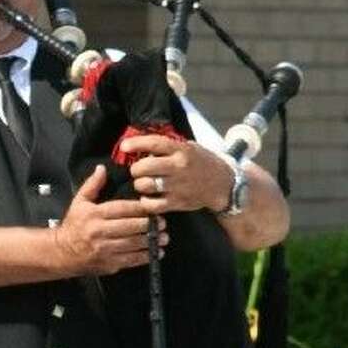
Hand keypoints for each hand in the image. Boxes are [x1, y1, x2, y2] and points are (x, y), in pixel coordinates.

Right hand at [53, 164, 166, 276]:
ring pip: (133, 244)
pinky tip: (155, 252)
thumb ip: (92, 185)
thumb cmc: (73, 226)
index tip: (152, 207)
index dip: (140, 208)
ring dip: (151, 241)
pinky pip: (131, 260)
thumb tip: (102, 169)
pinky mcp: (108, 263)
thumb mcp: (79, 202)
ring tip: (163, 237)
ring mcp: (105, 249)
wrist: (62, 252)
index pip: (122, 209)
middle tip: (163, 223)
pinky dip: (145, 256)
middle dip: (149, 225)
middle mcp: (100, 231)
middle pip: (131, 226)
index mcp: (94, 214)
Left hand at [116, 133, 232, 214]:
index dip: (136, 144)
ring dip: (140, 185)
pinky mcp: (178, 202)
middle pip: (144, 167)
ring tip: (144, 183)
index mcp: (181, 150)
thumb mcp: (189, 147)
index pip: (154, 143)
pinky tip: (149, 197)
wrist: (222, 184)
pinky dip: (146, 201)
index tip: (124, 146)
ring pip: (145, 185)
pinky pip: (152, 204)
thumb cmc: (201, 163)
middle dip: (136, 169)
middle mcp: (179, 167)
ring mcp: (178, 186)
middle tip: (138, 171)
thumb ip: (168, 147)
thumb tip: (141, 145)